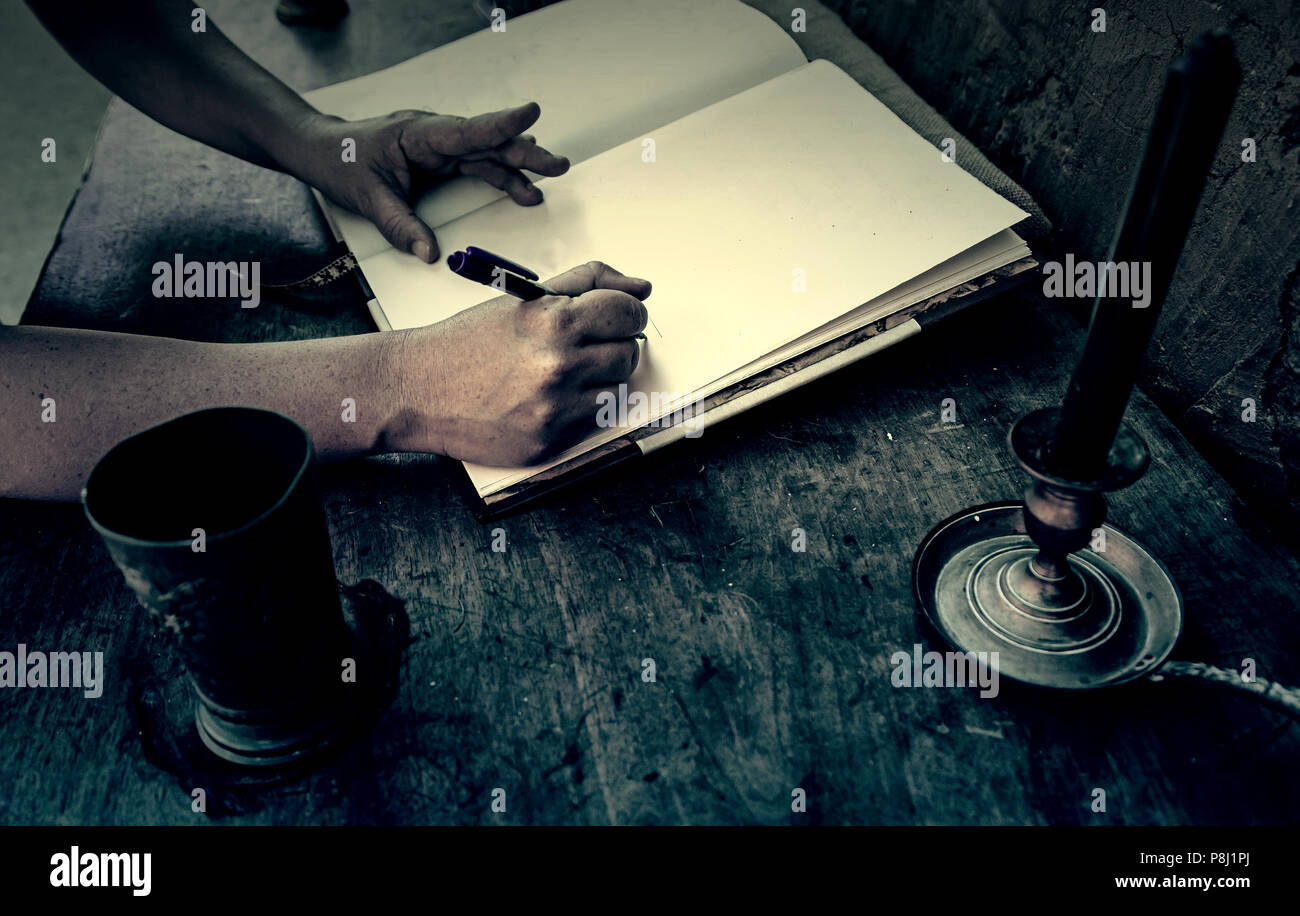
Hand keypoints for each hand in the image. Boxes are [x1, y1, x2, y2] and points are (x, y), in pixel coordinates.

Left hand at [298, 102, 569, 261]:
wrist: (323, 151)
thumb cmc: (342, 163)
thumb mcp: (367, 198)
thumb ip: (400, 226)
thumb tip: (430, 255)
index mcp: (420, 134)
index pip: (467, 130)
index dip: (501, 124)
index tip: (532, 113)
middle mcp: (437, 137)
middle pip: (488, 143)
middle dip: (525, 152)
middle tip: (558, 164)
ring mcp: (442, 148)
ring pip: (488, 154)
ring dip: (520, 166)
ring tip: (549, 177)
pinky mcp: (442, 160)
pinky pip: (478, 166)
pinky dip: (502, 176)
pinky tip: (523, 188)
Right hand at [381, 262, 651, 465]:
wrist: (417, 389)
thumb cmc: (468, 342)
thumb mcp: (523, 298)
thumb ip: (587, 283)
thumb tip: (642, 288)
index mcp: (552, 319)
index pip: (627, 311)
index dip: (627, 313)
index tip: (618, 318)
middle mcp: (557, 362)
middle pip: (628, 352)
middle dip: (612, 345)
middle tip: (582, 346)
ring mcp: (554, 406)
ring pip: (616, 388)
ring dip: (598, 380)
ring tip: (560, 372)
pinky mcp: (549, 440)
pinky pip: (592, 420)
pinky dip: (579, 408)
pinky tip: (547, 398)